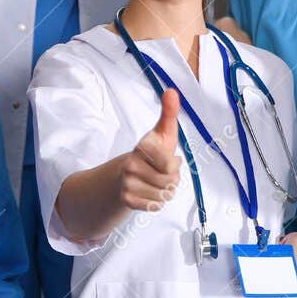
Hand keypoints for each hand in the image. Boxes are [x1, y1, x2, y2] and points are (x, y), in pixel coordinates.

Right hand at [120, 89, 182, 211]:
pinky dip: (157, 203)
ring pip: (164, 195)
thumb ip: (168, 113)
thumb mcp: (161, 133)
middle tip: (161, 173)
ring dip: (165, 192)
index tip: (167, 159)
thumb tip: (171, 91)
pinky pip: (156, 206)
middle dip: (172, 180)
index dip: (175, 164)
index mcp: (142, 147)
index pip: (171, 164)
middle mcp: (131, 164)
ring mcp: (127, 183)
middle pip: (170, 181)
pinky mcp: (126, 200)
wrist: (122, 176)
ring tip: (155, 183)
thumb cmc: (150, 154)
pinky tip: (148, 194)